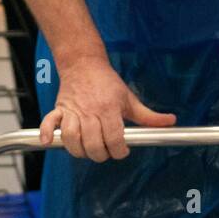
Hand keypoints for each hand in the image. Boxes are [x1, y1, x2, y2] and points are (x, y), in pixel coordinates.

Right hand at [41, 56, 175, 161]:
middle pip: (93, 143)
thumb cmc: (108, 83)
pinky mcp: (59, 109)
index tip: (122, 151)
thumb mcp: (130, 98)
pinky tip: (50, 142)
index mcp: (109, 108)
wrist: (84, 63)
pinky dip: (47, 133)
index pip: (114, 138)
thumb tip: (170, 122)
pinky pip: (49, 122)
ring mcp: (73, 110)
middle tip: (105, 152)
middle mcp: (90, 111)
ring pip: (72, 137)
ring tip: (86, 150)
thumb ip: (148, 116)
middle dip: (100, 154)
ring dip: (78, 150)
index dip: (119, 150)